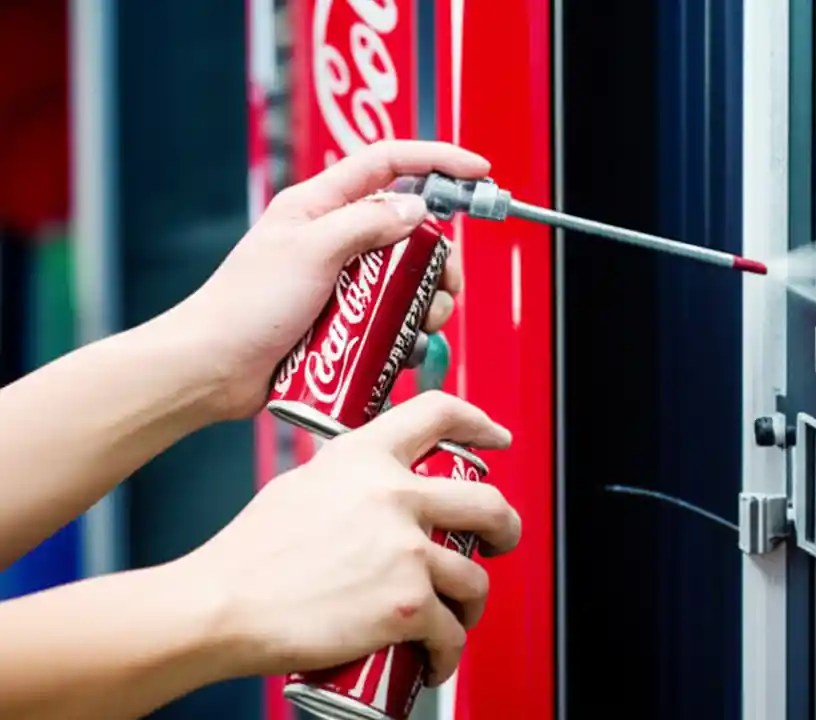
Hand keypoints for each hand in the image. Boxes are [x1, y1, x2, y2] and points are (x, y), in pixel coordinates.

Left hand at [171, 140, 489, 420]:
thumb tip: (416, 207)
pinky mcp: (347, 321)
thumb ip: (367, 222)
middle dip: (440, 259)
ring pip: (410, 280)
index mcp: (321, 206)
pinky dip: (407, 334)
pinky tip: (401, 348)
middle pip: (412, 231)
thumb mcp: (311, 251)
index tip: (478, 171)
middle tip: (447, 286)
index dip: (437, 161)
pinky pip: (394, 320)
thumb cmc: (245, 307)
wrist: (213, 370)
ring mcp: (343, 282)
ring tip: (419, 325)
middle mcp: (335, 239)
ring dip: (427, 303)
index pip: (388, 164)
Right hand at [175, 391, 520, 684]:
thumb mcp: (301, 486)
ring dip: (472, 605)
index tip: (495, 438)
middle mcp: (394, 495)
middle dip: (505, 528)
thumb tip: (372, 488)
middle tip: (500, 541)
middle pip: (488, 501)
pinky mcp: (408, 603)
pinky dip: (447, 653)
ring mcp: (406, 550)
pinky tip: (433, 660)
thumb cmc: (248, 556)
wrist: (220, 607)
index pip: (437, 412)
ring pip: (475, 579)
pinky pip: (451, 632)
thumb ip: (347, 480)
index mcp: (365, 457)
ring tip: (455, 617)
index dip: (478, 422)